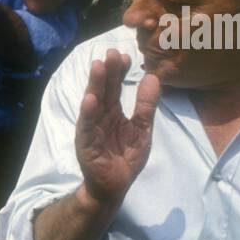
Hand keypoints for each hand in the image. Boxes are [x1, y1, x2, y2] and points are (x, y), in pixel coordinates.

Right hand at [75, 48, 160, 205]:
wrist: (114, 186)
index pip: (115, 86)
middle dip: (107, 71)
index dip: (119, 71)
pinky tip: (90, 99)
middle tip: (111, 52)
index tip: (126, 55)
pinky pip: (87, 126)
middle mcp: (100, 116)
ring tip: (98, 67)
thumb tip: (152, 77)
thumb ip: (146, 105)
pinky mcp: (86, 143)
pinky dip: (88, 113)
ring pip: (93, 103)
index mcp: (112, 111)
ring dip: (94, 85)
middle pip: (104, 90)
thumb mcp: (142, 129)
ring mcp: (91, 128)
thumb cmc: (125, 158)